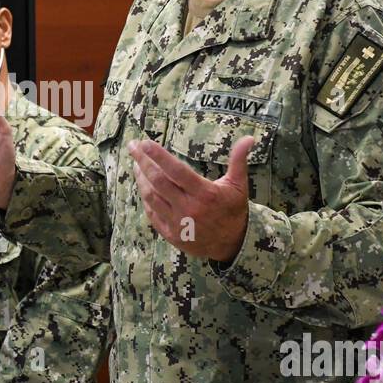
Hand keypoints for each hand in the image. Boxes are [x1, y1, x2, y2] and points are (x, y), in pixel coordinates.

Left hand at [127, 135, 254, 262]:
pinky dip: (146, 198)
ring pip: (151, 197)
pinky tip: (143, 185)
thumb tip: (249, 138)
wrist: (233, 245)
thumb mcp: (238, 185)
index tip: (144, 143)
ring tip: (136, 163)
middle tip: (133, 146)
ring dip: (140, 179)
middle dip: (142, 162)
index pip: (177, 171)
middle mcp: (189, 208)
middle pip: (158, 181)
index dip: (159, 156)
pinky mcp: (171, 234)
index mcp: (205, 193)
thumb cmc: (234, 210)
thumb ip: (239, 160)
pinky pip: (152, 214)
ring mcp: (178, 222)